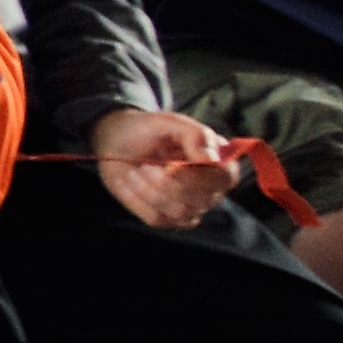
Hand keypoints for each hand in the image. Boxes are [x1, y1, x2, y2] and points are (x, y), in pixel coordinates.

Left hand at [89, 102, 242, 232]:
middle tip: (146, 165)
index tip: (173, 165)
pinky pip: (158, 219)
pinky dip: (138, 199)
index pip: (225, 177)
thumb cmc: (149, 131)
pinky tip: (130, 182)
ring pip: (179, 211)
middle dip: (168, 182)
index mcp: (217, 163)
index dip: (201, 175)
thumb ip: (195, 135)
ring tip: (137, 170)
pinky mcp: (167, 218)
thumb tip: (211, 158)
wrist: (116, 141)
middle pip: (201, 199)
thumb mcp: (170, 122)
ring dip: (150, 190)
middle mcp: (210, 189)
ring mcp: (190, 207)